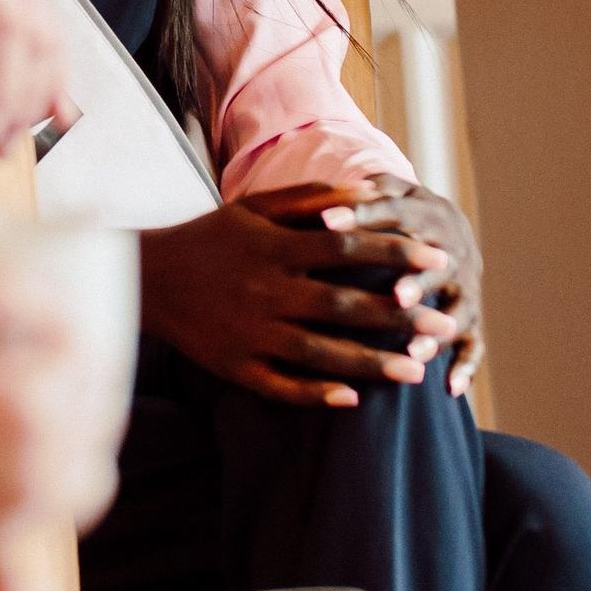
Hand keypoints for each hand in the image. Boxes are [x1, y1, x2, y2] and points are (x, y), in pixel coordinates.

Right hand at [139, 181, 462, 406]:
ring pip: (320, 353)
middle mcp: (265, 291)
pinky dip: (315, 395)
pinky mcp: (233, 366)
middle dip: (399, 316)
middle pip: (343, 306)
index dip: (394, 254)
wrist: (144, 279)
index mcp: (273, 248)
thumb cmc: (209, 237)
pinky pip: (281, 386)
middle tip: (445, 324)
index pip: (345, 248)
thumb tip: (368, 190)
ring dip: (371, 363)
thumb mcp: (254, 208)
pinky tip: (352, 400)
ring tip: (416, 371)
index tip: (438, 259)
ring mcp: (250, 333)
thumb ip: (310, 199)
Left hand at [319, 175, 483, 396]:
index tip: (326, 223)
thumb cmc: (394, 209)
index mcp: (425, 212)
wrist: (442, 224)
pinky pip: (474, 344)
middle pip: (436, 265)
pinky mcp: (471, 315)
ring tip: (415, 351)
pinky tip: (450, 389)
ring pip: (457, 309)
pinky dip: (466, 366)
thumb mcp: (383, 191)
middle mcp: (452, 248)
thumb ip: (358, 187)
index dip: (360, 216)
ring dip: (437, 330)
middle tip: (397, 296)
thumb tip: (324, 182)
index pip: (391, 212)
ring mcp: (465, 285)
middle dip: (417, 281)